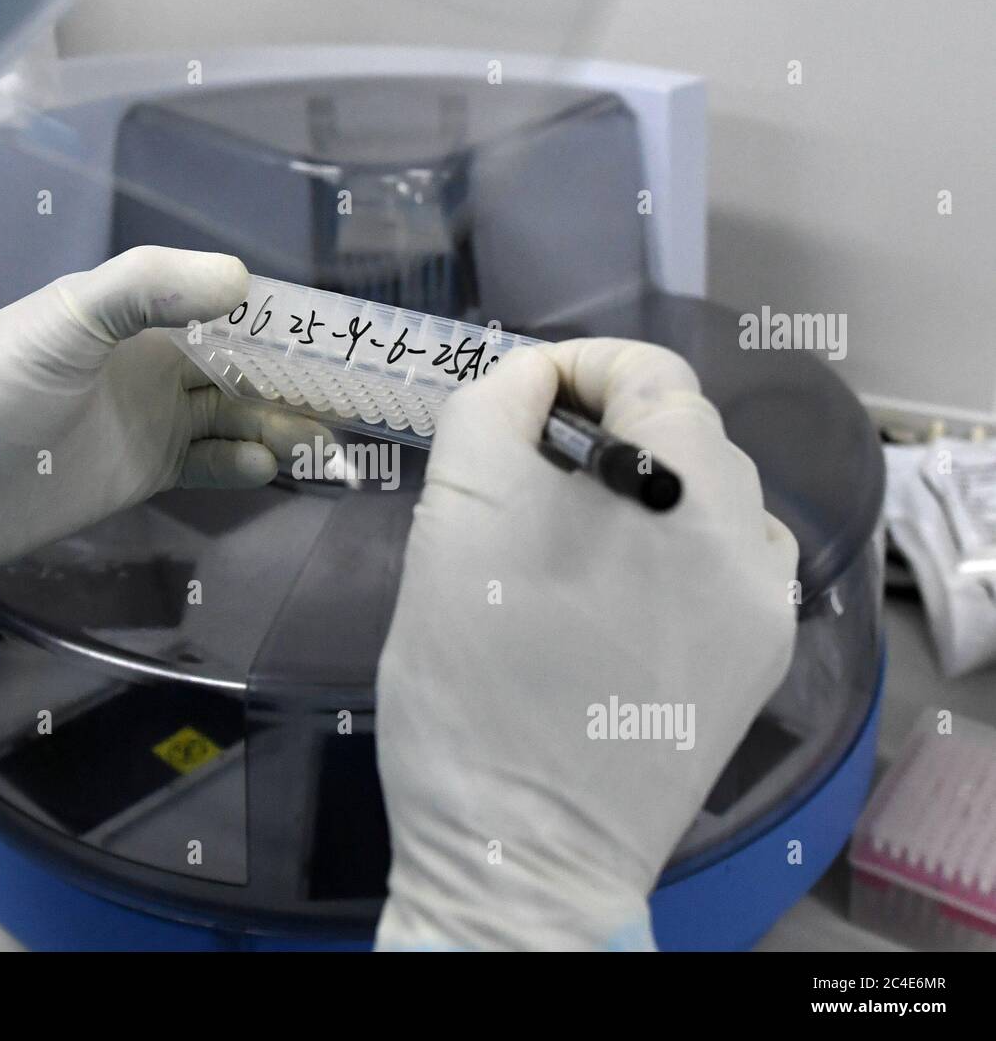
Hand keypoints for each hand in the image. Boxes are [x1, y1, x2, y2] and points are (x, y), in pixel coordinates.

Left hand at [0, 246, 328, 616]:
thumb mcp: (61, 323)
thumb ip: (147, 289)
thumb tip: (243, 282)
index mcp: (133, 314)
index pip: (231, 310)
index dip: (289, 324)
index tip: (348, 338)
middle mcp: (148, 363)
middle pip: (244, 367)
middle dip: (300, 380)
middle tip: (362, 399)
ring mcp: (145, 422)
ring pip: (236, 417)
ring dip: (282, 425)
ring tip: (331, 438)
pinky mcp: (138, 476)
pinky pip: (209, 464)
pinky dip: (243, 464)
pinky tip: (269, 466)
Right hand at [373, 338, 798, 949]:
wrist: (519, 851)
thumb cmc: (467, 686)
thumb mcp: (454, 525)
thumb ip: (493, 416)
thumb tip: (530, 380)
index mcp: (672, 488)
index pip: (650, 373)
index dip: (578, 366)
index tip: (522, 397)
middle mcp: (744, 534)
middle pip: (686, 431)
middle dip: (607, 428)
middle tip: (528, 471)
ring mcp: (763, 604)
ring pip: (713, 493)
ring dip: (649, 485)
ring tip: (577, 534)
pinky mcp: (759, 659)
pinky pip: (730, 561)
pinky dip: (683, 546)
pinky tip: (630, 591)